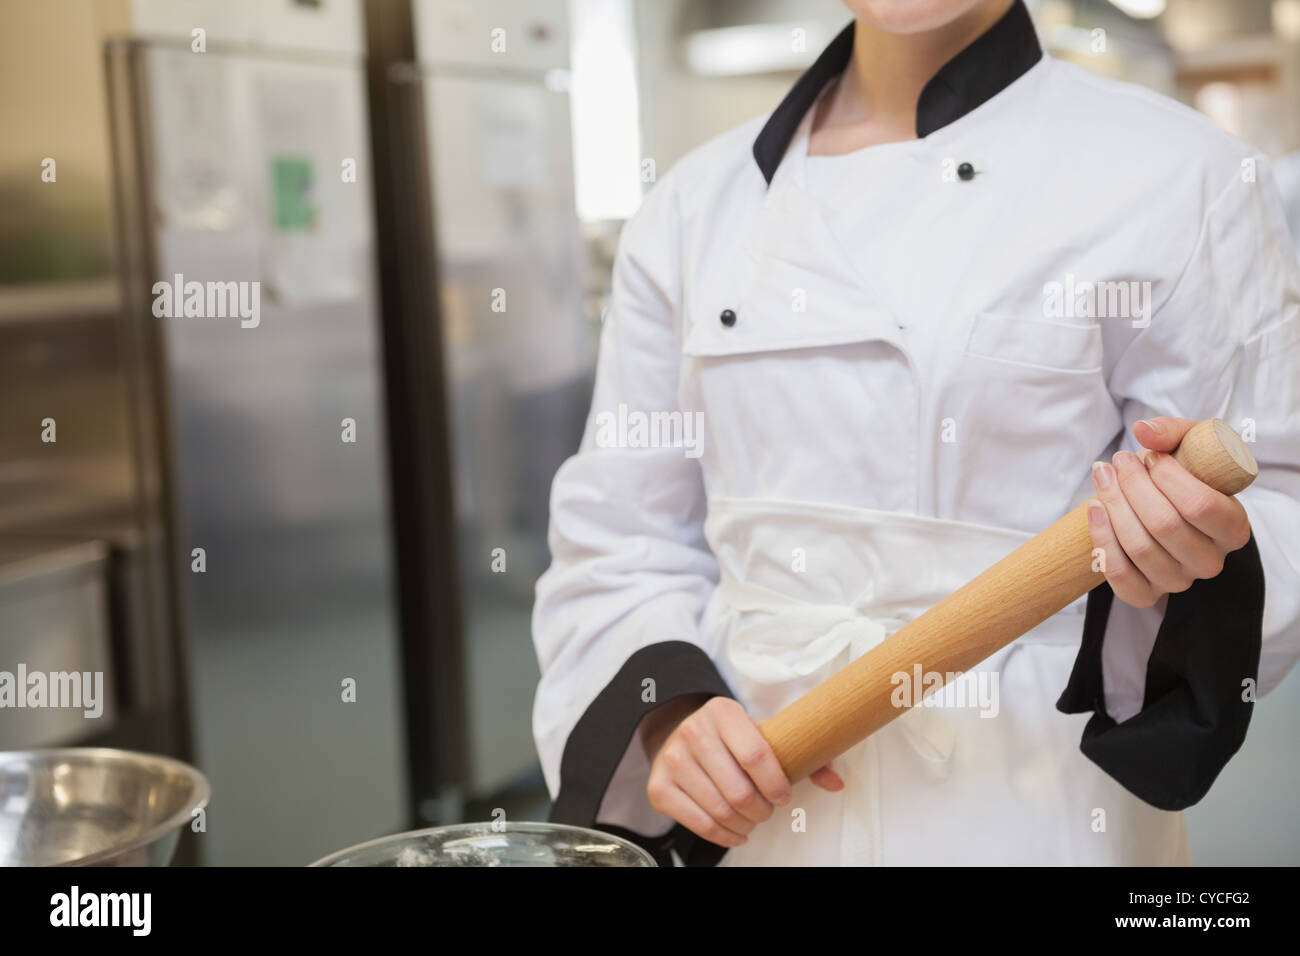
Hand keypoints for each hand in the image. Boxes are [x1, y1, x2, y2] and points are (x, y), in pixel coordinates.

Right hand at [642, 696, 843, 847]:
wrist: (679, 735)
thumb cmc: (731, 739)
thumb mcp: (762, 734)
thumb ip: (802, 755)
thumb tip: (836, 782)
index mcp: (722, 711)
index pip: (757, 755)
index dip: (776, 784)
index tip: (784, 796)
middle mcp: (692, 731)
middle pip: (739, 790)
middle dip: (762, 810)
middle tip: (767, 811)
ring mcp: (672, 759)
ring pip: (721, 811)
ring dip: (745, 825)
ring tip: (752, 821)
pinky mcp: (659, 787)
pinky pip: (699, 825)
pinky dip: (724, 836)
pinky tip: (734, 830)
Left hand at [1087, 417, 1251, 608]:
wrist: (1157, 506)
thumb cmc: (1179, 475)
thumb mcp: (1187, 446)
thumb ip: (1171, 432)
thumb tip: (1144, 432)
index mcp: (1232, 527)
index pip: (1201, 506)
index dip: (1169, 477)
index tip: (1149, 456)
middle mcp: (1210, 560)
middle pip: (1165, 525)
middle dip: (1133, 486)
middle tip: (1118, 461)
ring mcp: (1178, 581)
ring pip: (1140, 547)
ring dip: (1113, 506)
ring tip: (1103, 477)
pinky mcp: (1145, 594)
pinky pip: (1119, 574)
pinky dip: (1101, 538)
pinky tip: (1094, 508)